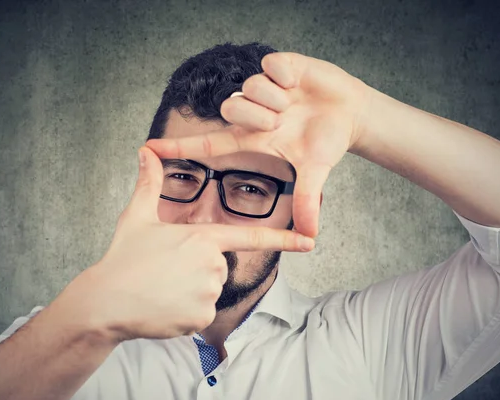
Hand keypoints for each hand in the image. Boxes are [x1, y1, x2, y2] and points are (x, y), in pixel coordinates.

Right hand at [61, 146, 314, 342]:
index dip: (284, 239)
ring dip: (188, 291)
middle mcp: (213, 265)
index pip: (251, 238)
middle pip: (217, 267)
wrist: (106, 302)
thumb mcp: (137, 218)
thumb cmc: (123, 258)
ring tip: (161, 289)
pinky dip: (183, 312)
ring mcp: (208, 293)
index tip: (310, 241)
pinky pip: (199, 313)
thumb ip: (149, 184)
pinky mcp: (200, 318)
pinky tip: (162, 307)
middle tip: (164, 272)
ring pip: (208, 291)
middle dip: (196, 270)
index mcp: (203, 238)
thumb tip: (146, 152)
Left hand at [146, 52, 372, 237]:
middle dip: (258, 115)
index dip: (180, 146)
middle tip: (282, 121)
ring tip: (295, 102)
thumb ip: (307, 199)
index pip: (209, 142)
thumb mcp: (315, 170)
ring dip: (277, 97)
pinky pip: (270, 64)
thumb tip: (310, 236)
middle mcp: (253, 112)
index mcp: (253, 137)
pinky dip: (288, 75)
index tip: (148, 149)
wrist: (351, 112)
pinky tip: (299, 82)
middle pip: (230, 107)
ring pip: (250, 86)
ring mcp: (264, 88)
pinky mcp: (278, 64)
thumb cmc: (328, 140)